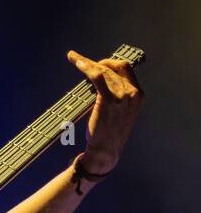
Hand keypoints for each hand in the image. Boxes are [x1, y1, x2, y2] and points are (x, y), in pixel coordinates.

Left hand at [67, 51, 143, 174]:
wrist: (105, 153)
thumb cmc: (108, 136)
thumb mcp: (120, 113)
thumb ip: (118, 96)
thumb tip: (102, 80)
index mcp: (138, 94)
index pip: (125, 69)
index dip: (111, 63)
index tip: (98, 63)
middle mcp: (133, 93)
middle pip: (115, 67)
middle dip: (98, 62)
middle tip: (82, 62)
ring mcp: (123, 95)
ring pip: (104, 70)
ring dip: (87, 63)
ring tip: (75, 59)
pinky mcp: (110, 99)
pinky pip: (97, 76)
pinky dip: (85, 66)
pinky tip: (76, 62)